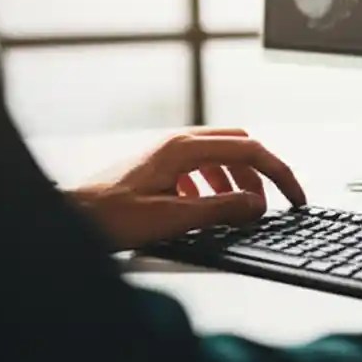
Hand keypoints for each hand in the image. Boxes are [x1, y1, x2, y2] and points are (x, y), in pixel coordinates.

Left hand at [69, 128, 305, 250]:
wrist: (67, 218)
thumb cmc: (108, 217)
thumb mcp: (172, 218)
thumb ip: (220, 210)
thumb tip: (257, 204)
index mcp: (184, 148)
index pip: (250, 149)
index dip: (279, 174)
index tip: (294, 198)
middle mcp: (177, 143)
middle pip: (239, 146)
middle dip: (260, 174)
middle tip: (269, 203)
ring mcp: (166, 152)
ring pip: (220, 156)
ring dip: (237, 182)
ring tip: (240, 211)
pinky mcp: (157, 166)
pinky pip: (200, 167)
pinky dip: (215, 185)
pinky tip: (206, 208)